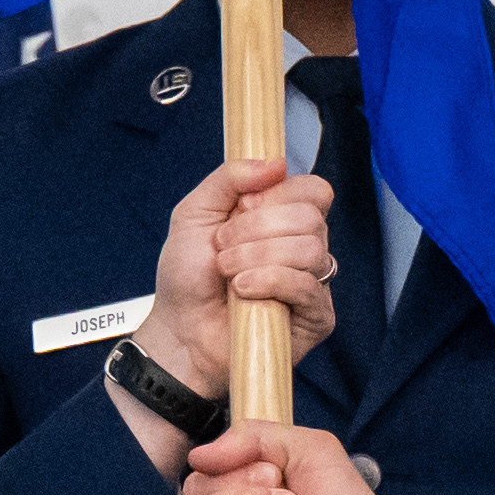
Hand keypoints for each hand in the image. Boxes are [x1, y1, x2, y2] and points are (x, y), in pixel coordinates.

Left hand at [138, 157, 336, 399]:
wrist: (178, 330)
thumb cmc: (187, 277)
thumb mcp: (195, 213)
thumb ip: (229, 178)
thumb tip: (276, 164)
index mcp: (283, 219)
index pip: (314, 191)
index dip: (279, 195)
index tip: (244, 207)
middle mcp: (303, 247)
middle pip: (310, 217)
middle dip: (256, 229)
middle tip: (223, 248)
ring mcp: (313, 283)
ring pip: (310, 250)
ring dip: (257, 257)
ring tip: (228, 273)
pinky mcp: (316, 317)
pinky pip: (308, 286)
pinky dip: (269, 282)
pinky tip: (243, 291)